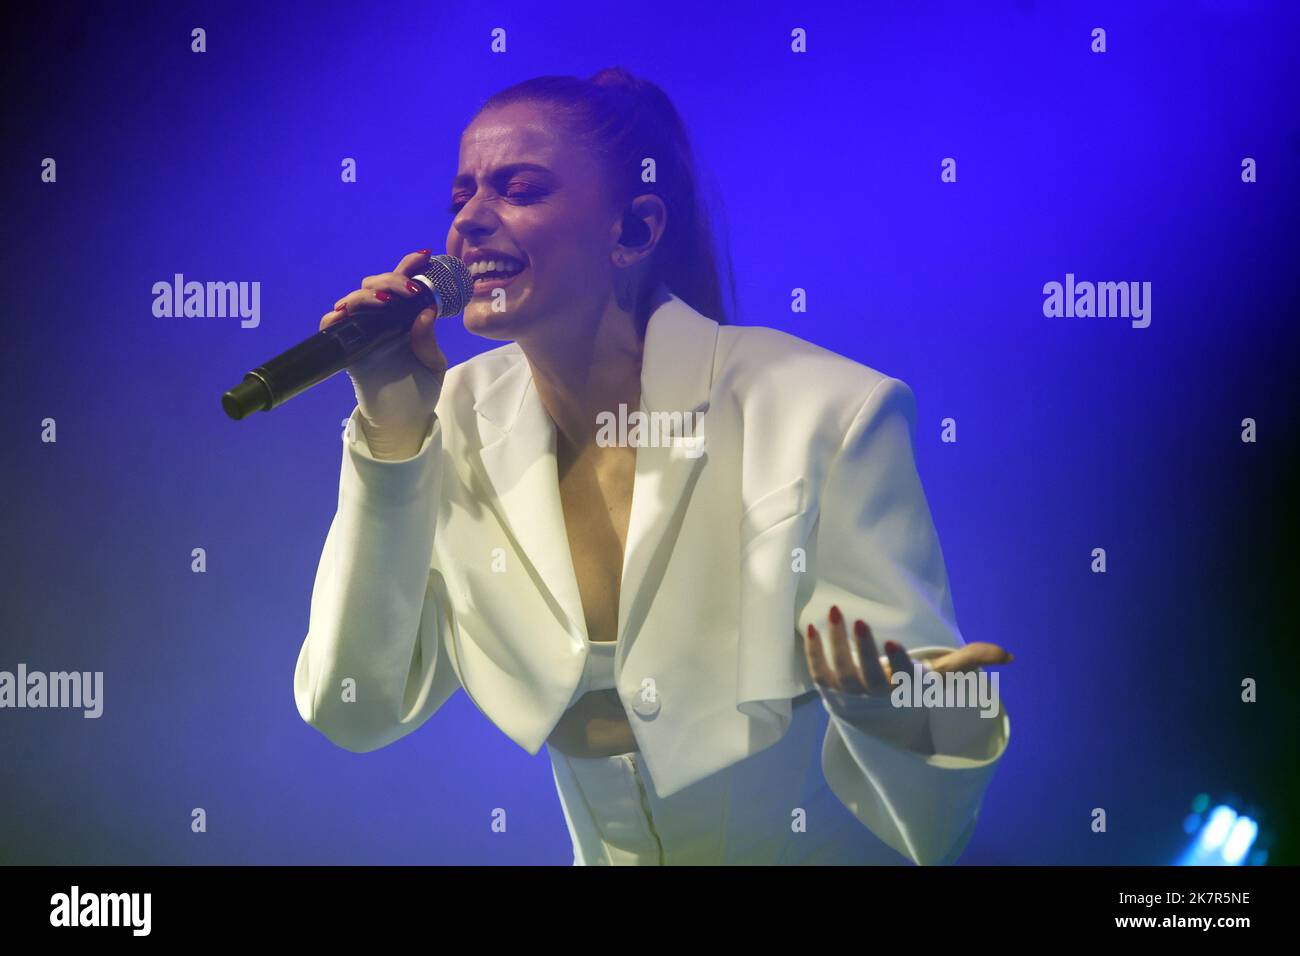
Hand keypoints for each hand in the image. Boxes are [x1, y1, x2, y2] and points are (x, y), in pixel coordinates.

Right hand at [322, 250, 448, 457]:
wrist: (404, 421)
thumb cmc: (420, 390)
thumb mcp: (433, 364)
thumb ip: (428, 340)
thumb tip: (425, 312)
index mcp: (406, 319)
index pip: (405, 285)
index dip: (411, 266)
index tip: (425, 255)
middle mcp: (382, 321)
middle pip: (376, 286)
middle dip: (392, 279)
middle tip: (410, 289)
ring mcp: (363, 334)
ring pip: (354, 300)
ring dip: (368, 294)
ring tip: (386, 301)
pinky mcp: (347, 350)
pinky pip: (332, 328)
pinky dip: (335, 318)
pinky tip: (346, 314)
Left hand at [802, 605, 1012, 745]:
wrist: (882, 720)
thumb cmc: (915, 691)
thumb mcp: (941, 677)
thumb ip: (970, 661)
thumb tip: (1009, 656)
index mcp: (905, 693)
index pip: (903, 681)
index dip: (898, 664)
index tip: (893, 642)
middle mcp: (876, 697)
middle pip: (866, 676)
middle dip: (862, 650)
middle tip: (860, 621)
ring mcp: (850, 695)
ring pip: (839, 672)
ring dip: (834, 644)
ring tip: (834, 611)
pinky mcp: (830, 691)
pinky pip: (818, 673)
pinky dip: (812, 653)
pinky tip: (811, 627)